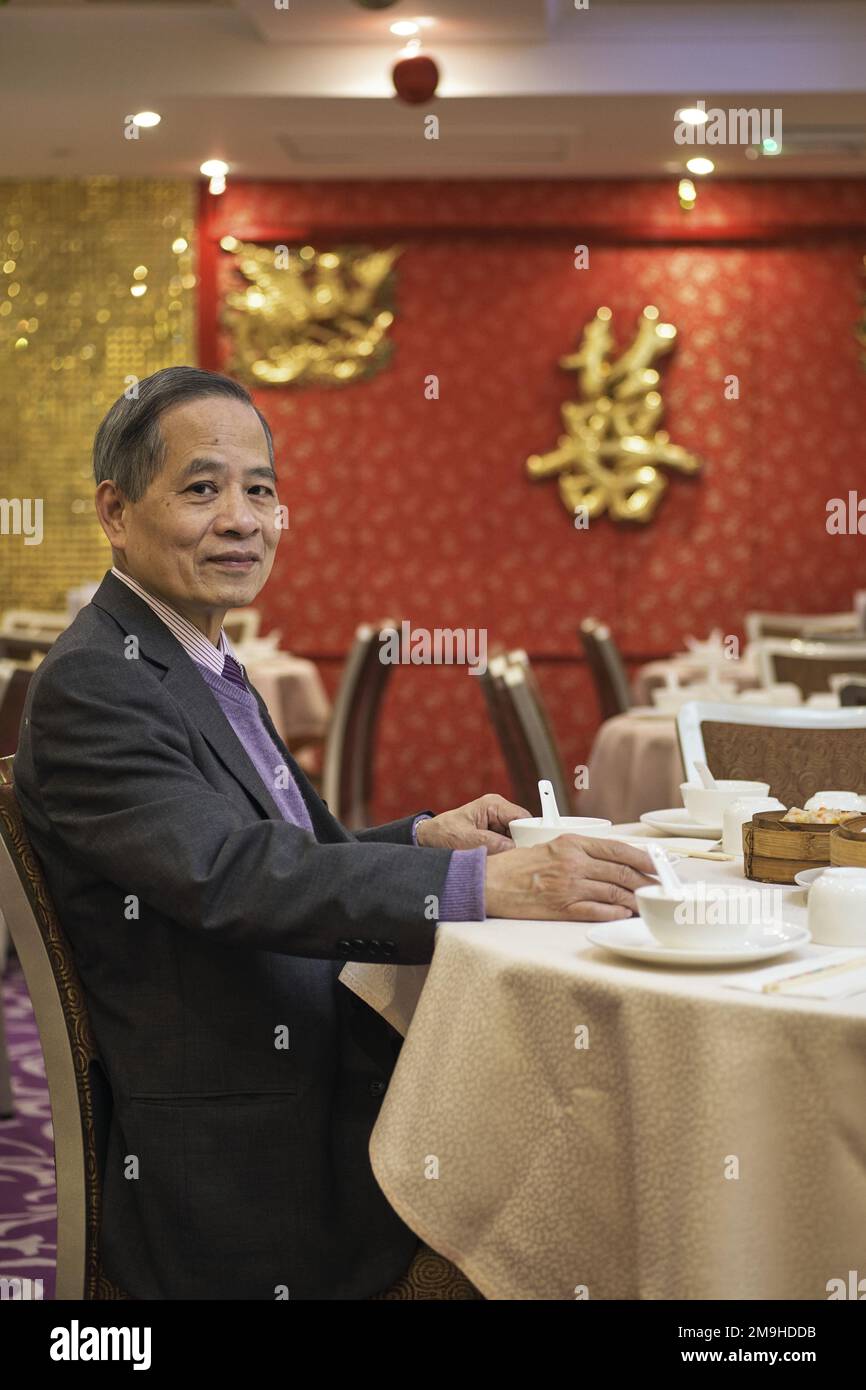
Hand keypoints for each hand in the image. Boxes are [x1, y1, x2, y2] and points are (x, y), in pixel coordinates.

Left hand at [415, 793, 529, 853]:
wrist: (429, 838)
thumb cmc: (443, 833)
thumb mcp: (465, 839)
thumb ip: (490, 843)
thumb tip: (512, 848)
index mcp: (493, 805)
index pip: (522, 817)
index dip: (531, 832)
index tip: (534, 847)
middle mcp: (498, 811)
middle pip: (523, 828)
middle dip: (522, 843)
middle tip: (519, 859)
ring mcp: (498, 823)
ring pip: (518, 838)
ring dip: (513, 850)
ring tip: (505, 861)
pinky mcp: (495, 834)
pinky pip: (509, 844)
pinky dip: (507, 853)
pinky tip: (501, 861)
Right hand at [484, 835, 655, 921]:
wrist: (487, 883)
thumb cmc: (515, 865)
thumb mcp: (549, 847)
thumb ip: (577, 851)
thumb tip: (609, 861)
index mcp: (571, 843)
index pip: (618, 849)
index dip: (643, 858)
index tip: (657, 864)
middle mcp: (573, 863)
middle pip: (622, 872)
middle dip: (645, 881)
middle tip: (658, 887)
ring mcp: (569, 886)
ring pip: (614, 892)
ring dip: (634, 900)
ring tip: (646, 904)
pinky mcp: (562, 908)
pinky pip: (598, 911)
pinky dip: (615, 913)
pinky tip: (624, 914)